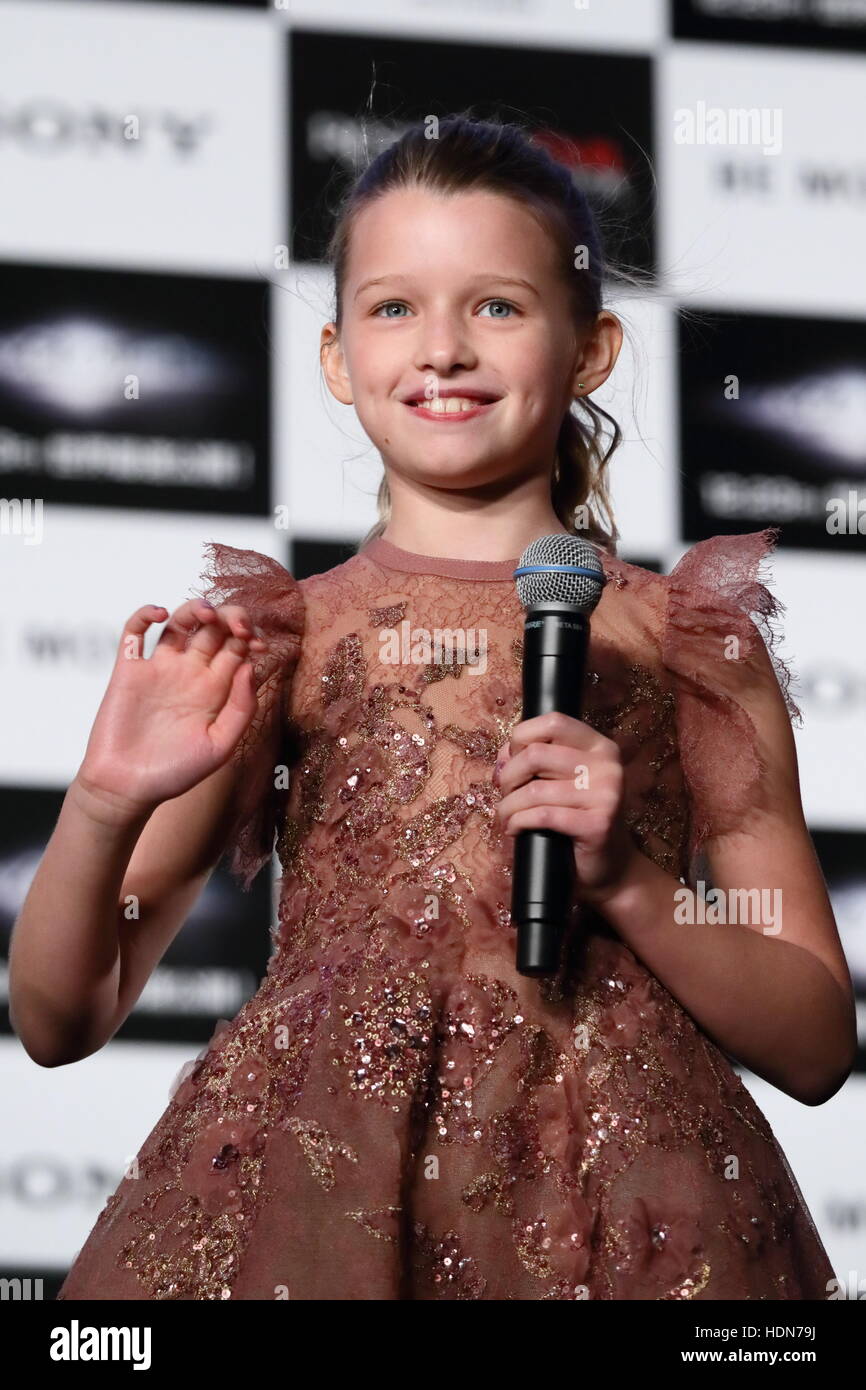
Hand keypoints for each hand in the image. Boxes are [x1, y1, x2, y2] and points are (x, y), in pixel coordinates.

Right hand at [75, 597, 267, 824]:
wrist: (126, 789)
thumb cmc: (175, 774)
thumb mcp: (220, 747)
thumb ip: (240, 709)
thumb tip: (251, 667)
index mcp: (215, 690)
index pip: (238, 648)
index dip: (251, 637)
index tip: (256, 643)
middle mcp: (190, 674)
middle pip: (215, 629)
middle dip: (231, 617)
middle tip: (238, 624)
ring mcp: (159, 669)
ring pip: (180, 623)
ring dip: (195, 608)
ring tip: (206, 613)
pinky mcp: (129, 670)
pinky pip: (134, 631)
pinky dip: (144, 614)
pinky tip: (160, 614)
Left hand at [493, 711, 637, 907]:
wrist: (609, 866)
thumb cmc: (577, 818)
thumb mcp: (562, 781)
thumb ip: (537, 760)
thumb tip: (503, 754)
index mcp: (600, 746)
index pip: (553, 721)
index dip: (522, 737)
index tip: (513, 761)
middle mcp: (608, 765)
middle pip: (536, 754)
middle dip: (509, 776)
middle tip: (505, 794)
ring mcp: (606, 795)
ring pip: (534, 790)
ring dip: (508, 806)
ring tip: (506, 817)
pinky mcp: (597, 825)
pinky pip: (541, 816)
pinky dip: (518, 822)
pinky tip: (515, 829)